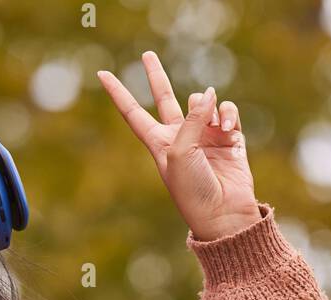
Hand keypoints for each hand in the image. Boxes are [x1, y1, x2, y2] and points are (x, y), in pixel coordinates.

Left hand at [98, 50, 260, 240]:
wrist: (223, 213)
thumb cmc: (193, 189)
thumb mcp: (181, 152)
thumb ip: (191, 118)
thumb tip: (210, 93)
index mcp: (158, 143)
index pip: (132, 112)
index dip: (118, 93)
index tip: (102, 74)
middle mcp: (179, 136)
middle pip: (164, 98)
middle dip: (156, 76)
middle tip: (146, 54)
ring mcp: (204, 135)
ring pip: (203, 101)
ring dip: (209, 107)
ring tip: (216, 127)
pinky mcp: (228, 137)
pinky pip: (226, 111)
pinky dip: (227, 114)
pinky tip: (227, 129)